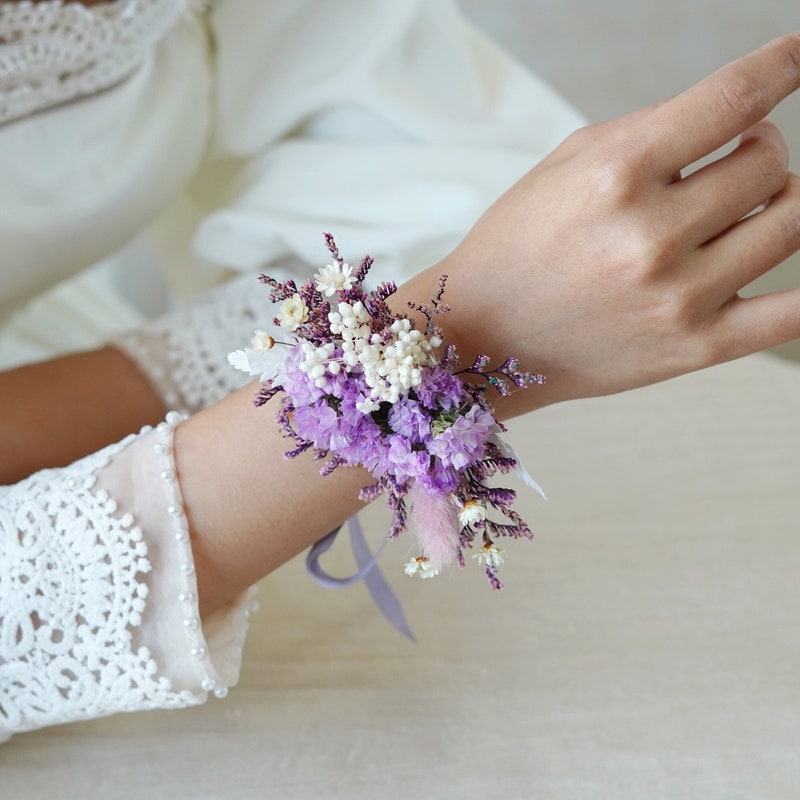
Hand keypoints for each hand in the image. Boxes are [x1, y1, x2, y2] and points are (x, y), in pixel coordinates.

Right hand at [406, 33, 799, 417]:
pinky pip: (793, 313)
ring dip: (780, 200)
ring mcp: (677, 297)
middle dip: (758, 149)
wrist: (481, 336)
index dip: (781, 64)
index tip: (796, 55)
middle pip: (768, 162)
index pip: (732, 98)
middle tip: (731, 159)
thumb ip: (647, 132)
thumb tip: (733, 115)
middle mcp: (651, 235)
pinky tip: (791, 266)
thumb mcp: (563, 166)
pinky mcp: (693, 347)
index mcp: (614, 176)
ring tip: (743, 209)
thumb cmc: (516, 247)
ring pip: (792, 223)